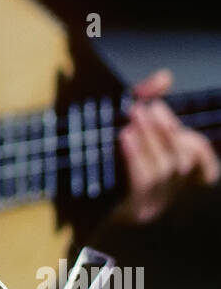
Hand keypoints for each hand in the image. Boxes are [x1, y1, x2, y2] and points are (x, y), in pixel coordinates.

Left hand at [115, 68, 219, 223]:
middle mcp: (175, 189)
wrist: (86, 209)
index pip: (201, 154)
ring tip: (132, 119)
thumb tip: (165, 77)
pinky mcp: (138, 211)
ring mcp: (159, 203)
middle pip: (182, 159)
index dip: (189, 135)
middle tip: (142, 108)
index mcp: (180, 171)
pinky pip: (144, 184)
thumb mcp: (134, 130)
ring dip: (150, 141)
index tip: (155, 107)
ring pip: (165, 170)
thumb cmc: (116, 163)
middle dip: (163, 130)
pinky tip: (124, 139)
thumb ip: (149, 98)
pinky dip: (136, 159)